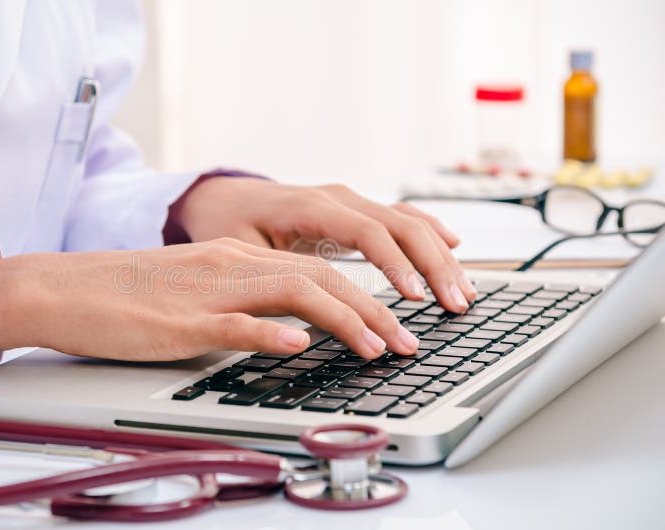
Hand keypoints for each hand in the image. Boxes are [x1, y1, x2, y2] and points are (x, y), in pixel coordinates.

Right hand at [0, 238, 419, 360]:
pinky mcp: (181, 320)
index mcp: (237, 258)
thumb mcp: (198, 292)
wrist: (67, 288)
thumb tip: (293, 329)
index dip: (366, 297)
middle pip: (320, 278)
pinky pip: (233, 322)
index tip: (396, 326)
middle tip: (407, 344)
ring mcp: (208, 290)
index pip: (317, 271)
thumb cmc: (130, 296)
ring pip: (292, 293)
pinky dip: (270, 331)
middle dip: (374, 311)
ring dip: (344, 320)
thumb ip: (246, 304)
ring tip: (378, 348)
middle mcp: (232, 265)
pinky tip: (298, 345)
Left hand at [171, 177, 476, 312]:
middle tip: (455, 304)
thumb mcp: (238, 252)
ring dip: (440, 255)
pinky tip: (453, 247)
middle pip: (401, 225)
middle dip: (433, 265)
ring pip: (408, 220)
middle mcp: (337, 198)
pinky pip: (401, 216)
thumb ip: (268, 276)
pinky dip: (430, 232)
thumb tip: (296, 318)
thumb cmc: (228, 226)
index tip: (416, 297)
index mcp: (310, 207)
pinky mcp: (354, 209)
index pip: (367, 232)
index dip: (396, 264)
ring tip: (464, 291)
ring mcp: (349, 200)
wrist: (224, 197)